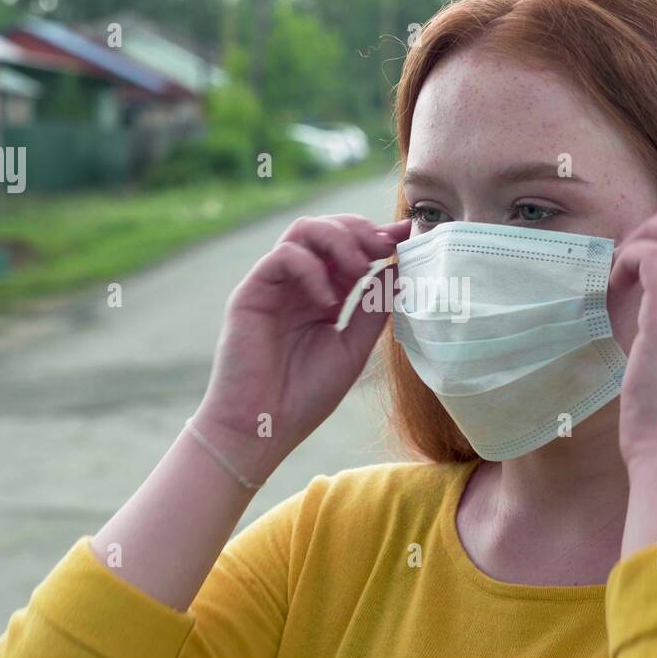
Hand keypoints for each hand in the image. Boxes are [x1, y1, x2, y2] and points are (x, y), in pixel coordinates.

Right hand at [193, 215, 410, 479]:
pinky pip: (282, 257)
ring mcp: (273, 285)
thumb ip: (374, 307)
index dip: (376, 236)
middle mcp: (297, 284)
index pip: (348, 249)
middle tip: (384, 247)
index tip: (406, 234)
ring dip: (338, 239)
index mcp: (322, 295)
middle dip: (359, 230)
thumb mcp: (353, 347)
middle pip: (325, 228)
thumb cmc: (304, 395)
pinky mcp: (251, 293)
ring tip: (359, 267)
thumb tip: (398, 267)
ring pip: (302, 231)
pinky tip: (327, 300)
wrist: (262, 428)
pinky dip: (311, 269)